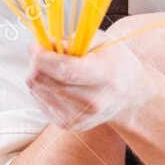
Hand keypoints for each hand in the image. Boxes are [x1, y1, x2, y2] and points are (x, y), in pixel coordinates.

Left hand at [25, 42, 156, 131]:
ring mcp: (78, 118)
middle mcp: (92, 102)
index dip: (43, 57)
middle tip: (45, 51)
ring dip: (39, 74)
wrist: (129, 95)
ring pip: (36, 90)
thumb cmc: (114, 62)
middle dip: (36, 62)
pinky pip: (39, 100)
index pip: (65, 70)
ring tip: (58, 68)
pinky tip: (59, 83)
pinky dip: (43, 87)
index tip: (35, 45)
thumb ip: (72, 40)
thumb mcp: (101, 41)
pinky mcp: (67, 125)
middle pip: (45, 81)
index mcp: (105, 76)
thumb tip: (44, 44)